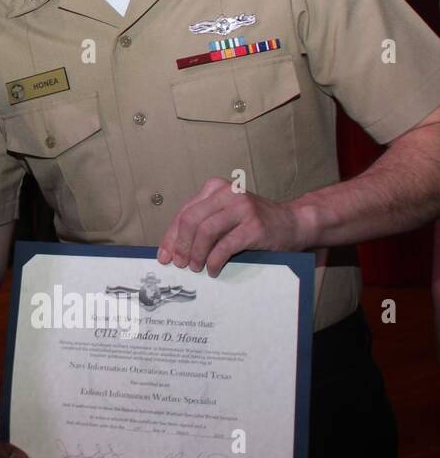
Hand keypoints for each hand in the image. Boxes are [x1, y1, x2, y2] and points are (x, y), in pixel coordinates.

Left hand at [156, 177, 313, 276]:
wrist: (293, 223)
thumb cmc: (253, 223)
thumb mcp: (224, 216)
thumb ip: (201, 225)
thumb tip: (172, 249)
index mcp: (214, 188)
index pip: (184, 213)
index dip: (171, 237)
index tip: (164, 256)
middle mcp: (227, 193)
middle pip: (190, 220)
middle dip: (181, 245)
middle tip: (180, 264)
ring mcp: (242, 208)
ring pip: (205, 232)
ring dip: (196, 254)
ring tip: (195, 268)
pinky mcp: (254, 226)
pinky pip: (225, 246)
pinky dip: (214, 260)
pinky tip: (213, 269)